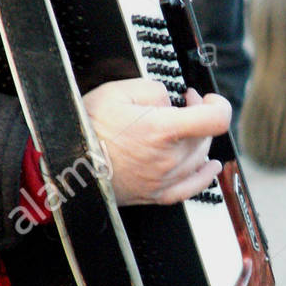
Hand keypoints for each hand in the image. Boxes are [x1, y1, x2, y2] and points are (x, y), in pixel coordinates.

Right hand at [81, 78, 229, 205]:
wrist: (67, 163)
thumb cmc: (87, 127)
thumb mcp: (118, 91)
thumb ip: (154, 90)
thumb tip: (171, 101)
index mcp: (161, 130)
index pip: (215, 119)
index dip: (218, 104)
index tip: (207, 98)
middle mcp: (168, 159)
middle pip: (206, 136)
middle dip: (199, 115)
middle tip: (183, 103)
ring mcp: (164, 179)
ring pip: (201, 158)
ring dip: (199, 139)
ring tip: (183, 127)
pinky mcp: (157, 195)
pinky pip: (193, 187)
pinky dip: (206, 175)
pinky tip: (209, 166)